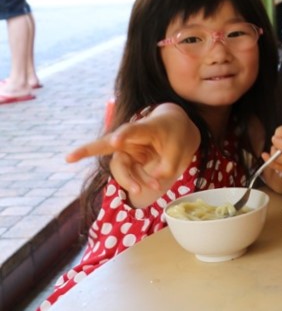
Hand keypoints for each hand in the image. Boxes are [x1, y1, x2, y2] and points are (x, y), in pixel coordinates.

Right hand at [66, 103, 199, 195]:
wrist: (173, 128)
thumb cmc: (175, 133)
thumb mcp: (180, 148)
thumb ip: (168, 166)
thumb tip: (152, 180)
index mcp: (146, 127)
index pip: (132, 129)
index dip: (123, 135)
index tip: (115, 140)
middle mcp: (130, 138)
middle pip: (106, 144)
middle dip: (87, 151)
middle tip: (69, 157)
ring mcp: (126, 149)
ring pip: (120, 167)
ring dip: (133, 180)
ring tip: (155, 187)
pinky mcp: (128, 160)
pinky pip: (127, 174)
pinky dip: (139, 182)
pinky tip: (154, 186)